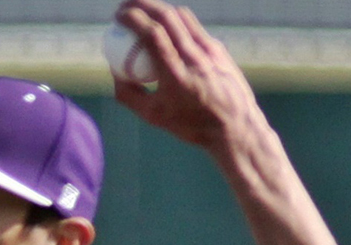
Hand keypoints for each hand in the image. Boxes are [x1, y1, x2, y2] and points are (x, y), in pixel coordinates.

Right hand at [112, 0, 264, 149]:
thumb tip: (114, 70)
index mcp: (176, 75)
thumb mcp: (153, 115)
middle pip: (167, 16)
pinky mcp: (218, 48)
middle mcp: (194, 57)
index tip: (118, 16)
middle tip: (126, 6)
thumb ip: (128, 94)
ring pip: (182, 16)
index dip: (133, 18)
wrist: (235, 126)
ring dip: (160, 8)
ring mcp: (209, 50)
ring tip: (144, 12)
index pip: (153, 34)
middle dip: (142, 3)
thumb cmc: (191, 124)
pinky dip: (176, 22)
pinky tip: (167, 28)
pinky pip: (193, 27)